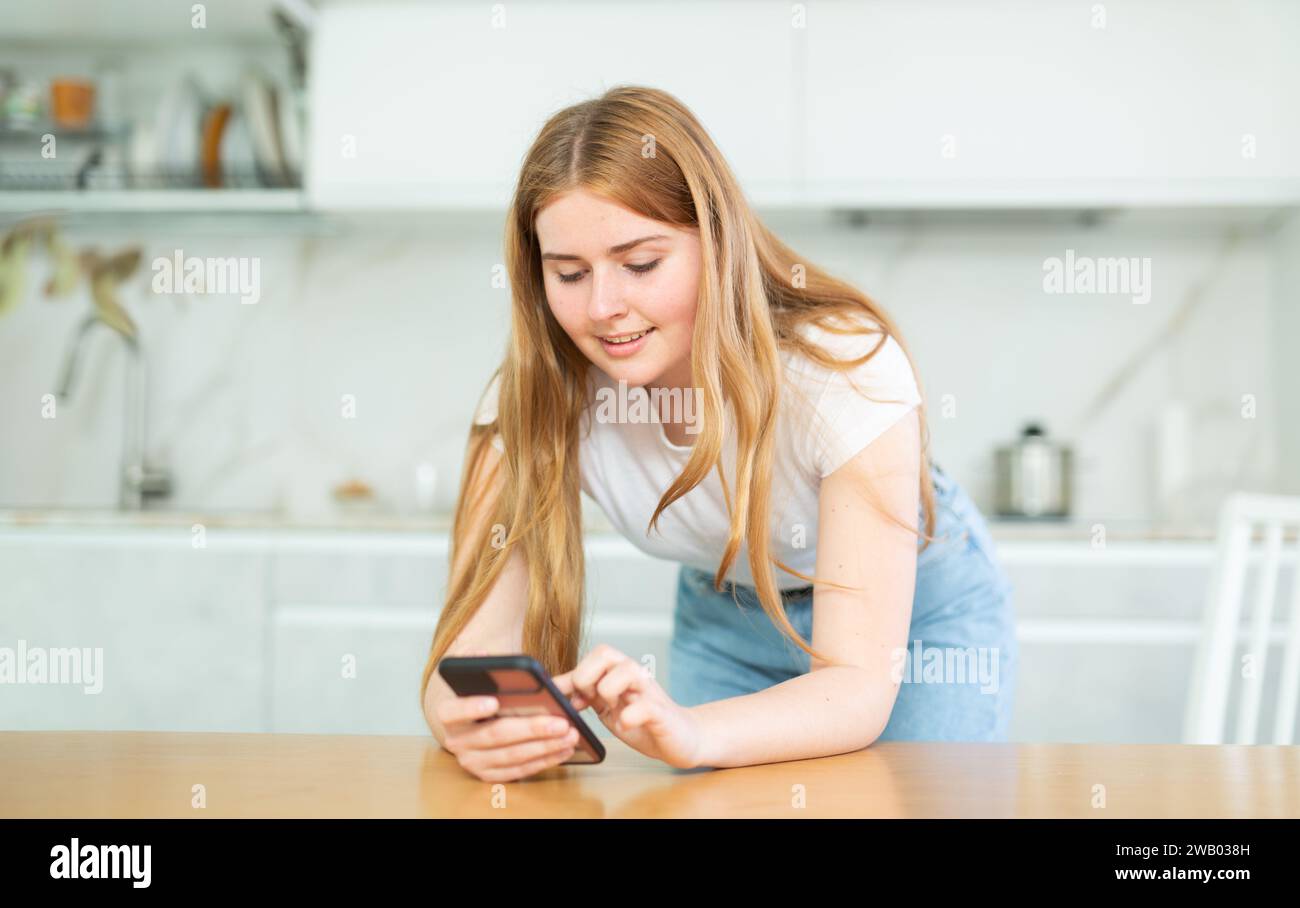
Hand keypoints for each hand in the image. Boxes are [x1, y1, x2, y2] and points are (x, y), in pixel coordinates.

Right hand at [436, 649, 579, 781]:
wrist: (471, 726)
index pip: (453, 711)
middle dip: (531, 728)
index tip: (494, 701)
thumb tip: (483, 654)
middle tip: (560, 722)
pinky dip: (544, 760)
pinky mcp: (489, 776)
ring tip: (569, 734)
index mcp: (449, 715)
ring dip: (545, 747)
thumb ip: (479, 667)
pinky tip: (563, 749)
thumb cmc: (480, 697)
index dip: (471, 707)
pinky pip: (519, 771)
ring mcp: (472, 761)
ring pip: (512, 756)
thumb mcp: (476, 679)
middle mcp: (457, 741)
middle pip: (495, 735)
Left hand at [553, 644, 706, 768]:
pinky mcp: (661, 712)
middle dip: (587, 678)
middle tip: (590, 701)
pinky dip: (629, 716)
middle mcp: (634, 674)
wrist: (681, 739)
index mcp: (619, 671)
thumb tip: (551, 687)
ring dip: (608, 692)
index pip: (594, 653)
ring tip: (612, 710)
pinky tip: (626, 723)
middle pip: (605, 652)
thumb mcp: (606, 706)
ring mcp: (649, 691)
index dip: (575, 674)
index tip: (569, 699)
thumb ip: (583, 693)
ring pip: (625, 671)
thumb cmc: (641, 721)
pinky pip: (643, 707)